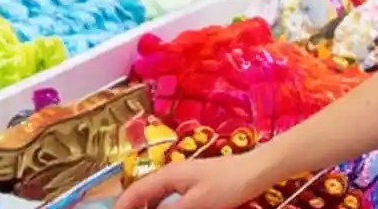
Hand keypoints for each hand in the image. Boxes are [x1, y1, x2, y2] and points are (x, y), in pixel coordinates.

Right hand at [111, 154, 266, 208]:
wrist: (257, 171)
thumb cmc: (227, 185)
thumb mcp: (195, 204)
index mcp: (167, 175)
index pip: (133, 193)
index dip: (120, 207)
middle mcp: (171, 174)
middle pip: (142, 194)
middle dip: (133, 207)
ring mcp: (184, 179)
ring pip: (156, 197)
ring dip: (148, 207)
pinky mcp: (195, 186)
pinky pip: (169, 199)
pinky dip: (162, 206)